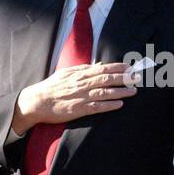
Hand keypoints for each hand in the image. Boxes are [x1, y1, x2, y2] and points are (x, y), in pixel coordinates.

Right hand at [11, 61, 136, 134]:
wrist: (36, 102)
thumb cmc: (51, 87)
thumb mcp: (66, 73)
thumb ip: (83, 69)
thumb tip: (99, 64)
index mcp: (79, 74)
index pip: (102, 68)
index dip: (117, 67)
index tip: (129, 67)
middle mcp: (81, 84)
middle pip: (106, 79)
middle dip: (123, 78)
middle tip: (137, 77)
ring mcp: (80, 97)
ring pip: (104, 92)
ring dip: (120, 91)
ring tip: (133, 91)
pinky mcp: (78, 110)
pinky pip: (96, 107)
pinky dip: (108, 105)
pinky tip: (119, 104)